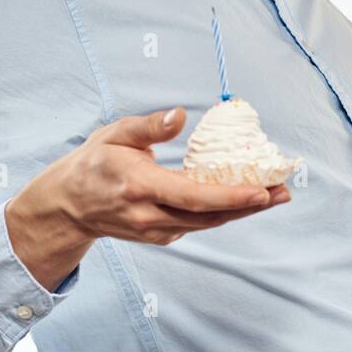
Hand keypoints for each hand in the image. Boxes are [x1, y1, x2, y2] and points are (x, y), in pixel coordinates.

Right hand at [7, 106, 290, 290]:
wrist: (67, 206)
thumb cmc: (93, 164)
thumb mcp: (114, 134)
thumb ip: (149, 126)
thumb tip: (180, 115)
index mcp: (140, 187)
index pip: (193, 197)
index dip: (230, 197)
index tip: (261, 190)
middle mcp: (150, 216)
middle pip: (209, 216)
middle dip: (250, 205)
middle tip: (284, 191)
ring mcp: (155, 230)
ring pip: (208, 224)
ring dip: (243, 211)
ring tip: (276, 195)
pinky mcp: (160, 235)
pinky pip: (198, 224)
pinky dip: (223, 213)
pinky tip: (246, 199)